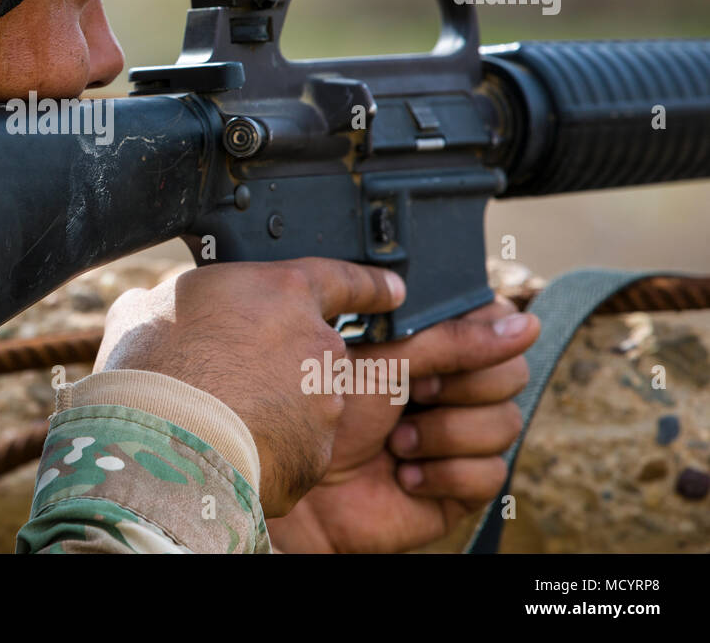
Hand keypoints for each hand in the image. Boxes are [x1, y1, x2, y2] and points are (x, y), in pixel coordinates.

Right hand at [98, 258, 405, 516]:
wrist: (158, 441)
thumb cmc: (150, 364)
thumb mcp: (149, 306)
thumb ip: (179, 300)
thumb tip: (159, 305)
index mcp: (282, 293)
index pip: (345, 279)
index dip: (370, 287)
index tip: (393, 292)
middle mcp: (317, 344)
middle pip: (313, 353)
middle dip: (282, 367)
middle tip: (230, 380)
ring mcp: (323, 405)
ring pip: (305, 407)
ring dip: (273, 412)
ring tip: (218, 421)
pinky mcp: (316, 456)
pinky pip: (296, 453)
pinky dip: (270, 455)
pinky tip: (227, 452)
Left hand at [264, 297, 539, 551]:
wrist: (290, 481)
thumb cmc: (320, 414)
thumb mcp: (384, 362)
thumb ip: (450, 338)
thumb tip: (523, 324)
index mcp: (432, 350)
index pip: (498, 328)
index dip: (484, 335)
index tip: (444, 345)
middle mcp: (450, 392)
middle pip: (512, 374)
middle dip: (461, 384)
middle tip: (413, 393)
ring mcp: (457, 441)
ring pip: (507, 423)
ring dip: (445, 431)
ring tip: (395, 441)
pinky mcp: (458, 490)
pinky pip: (492, 475)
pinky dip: (444, 473)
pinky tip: (402, 475)